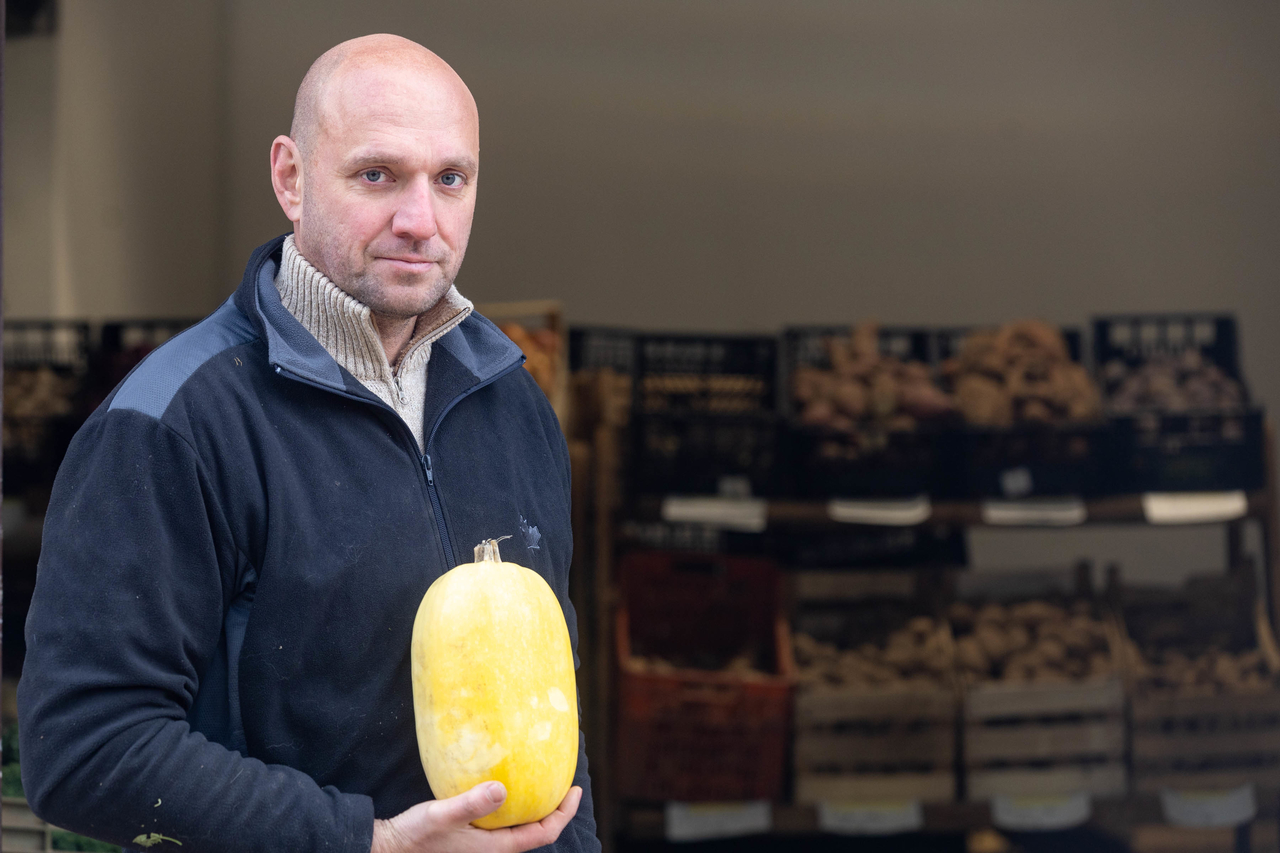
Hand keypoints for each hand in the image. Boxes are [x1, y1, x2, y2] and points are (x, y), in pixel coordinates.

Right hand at [370, 783, 581, 852]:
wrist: (390, 847)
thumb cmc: (416, 835)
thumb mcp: (442, 815)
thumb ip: (471, 803)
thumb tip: (501, 789)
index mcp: (496, 848)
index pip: (543, 833)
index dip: (564, 813)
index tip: (575, 790)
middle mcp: (494, 847)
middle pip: (536, 829)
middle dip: (555, 807)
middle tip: (565, 779)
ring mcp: (483, 842)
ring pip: (520, 824)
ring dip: (535, 804)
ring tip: (543, 778)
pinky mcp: (472, 833)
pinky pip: (503, 819)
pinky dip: (515, 803)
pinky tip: (507, 783)